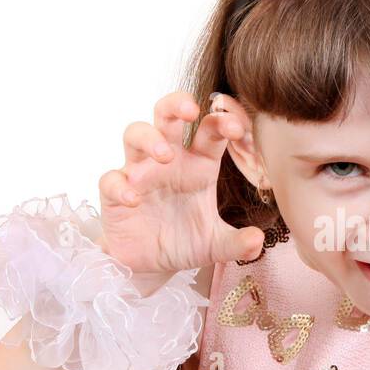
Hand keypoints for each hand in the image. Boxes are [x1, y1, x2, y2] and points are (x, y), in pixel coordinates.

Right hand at [97, 92, 265, 275]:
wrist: (151, 265)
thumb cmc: (185, 242)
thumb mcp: (216, 246)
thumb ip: (238, 243)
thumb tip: (258, 241)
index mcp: (198, 164)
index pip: (210, 131)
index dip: (222, 122)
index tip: (236, 128)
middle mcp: (168, 160)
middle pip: (166, 115)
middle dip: (176, 104)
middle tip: (191, 110)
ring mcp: (139, 173)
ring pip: (134, 134)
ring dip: (149, 139)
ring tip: (165, 156)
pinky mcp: (114, 193)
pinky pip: (111, 179)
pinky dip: (120, 185)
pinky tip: (133, 199)